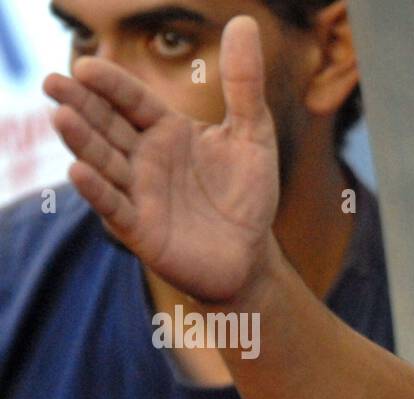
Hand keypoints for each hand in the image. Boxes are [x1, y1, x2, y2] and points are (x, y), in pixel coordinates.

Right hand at [43, 15, 279, 303]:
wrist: (251, 255)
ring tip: (62, 117)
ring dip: (82, 141)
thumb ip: (245, 84)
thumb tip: (244, 22)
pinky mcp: (140, 229)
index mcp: (166, 130)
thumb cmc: (247, 195)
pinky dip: (97, 190)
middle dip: (81, 105)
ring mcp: (138, 193)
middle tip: (54, 81)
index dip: (112, 84)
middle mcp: (144, 157)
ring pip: (104, 161)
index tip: (88, 65)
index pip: (133, 100)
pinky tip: (78, 170)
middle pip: (108, 125)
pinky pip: (115, 206)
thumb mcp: (253, 135)